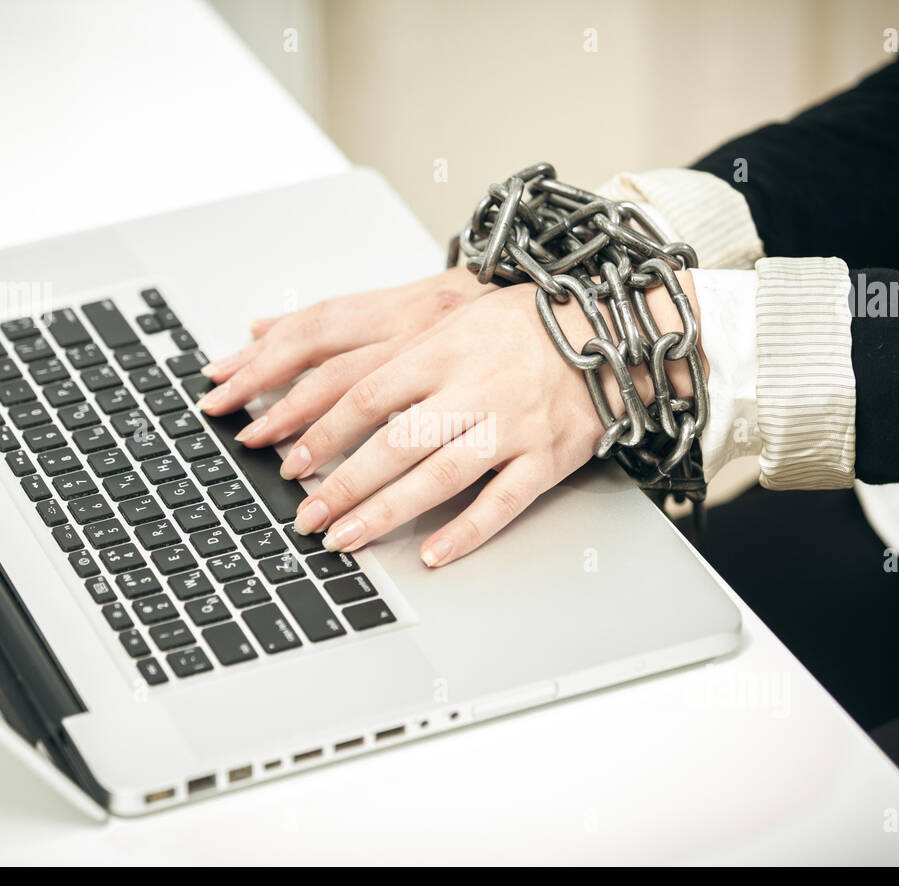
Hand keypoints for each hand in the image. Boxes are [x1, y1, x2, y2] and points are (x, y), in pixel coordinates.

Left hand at [199, 270, 699, 566]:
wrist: (608, 332)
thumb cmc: (520, 327)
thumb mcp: (451, 319)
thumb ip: (390, 352)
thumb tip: (307, 368)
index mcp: (444, 346)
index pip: (369, 392)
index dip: (324, 431)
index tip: (290, 462)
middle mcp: (475, 386)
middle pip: (396, 442)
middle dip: (343, 484)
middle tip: (306, 516)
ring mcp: (513, 425)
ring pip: (441, 476)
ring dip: (388, 512)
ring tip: (345, 540)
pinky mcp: (547, 458)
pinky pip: (503, 502)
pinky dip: (466, 531)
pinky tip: (431, 554)